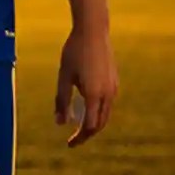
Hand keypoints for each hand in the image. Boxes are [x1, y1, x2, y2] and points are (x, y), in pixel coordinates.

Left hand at [54, 27, 117, 147]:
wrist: (93, 30)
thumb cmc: (74, 52)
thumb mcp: (63, 76)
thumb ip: (61, 100)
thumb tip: (60, 123)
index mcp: (94, 94)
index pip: (89, 126)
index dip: (79, 138)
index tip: (69, 144)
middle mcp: (107, 94)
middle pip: (100, 124)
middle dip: (87, 134)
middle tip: (73, 140)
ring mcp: (113, 87)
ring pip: (106, 114)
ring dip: (94, 123)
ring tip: (79, 126)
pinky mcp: (115, 81)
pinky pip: (108, 103)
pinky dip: (98, 112)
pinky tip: (86, 108)